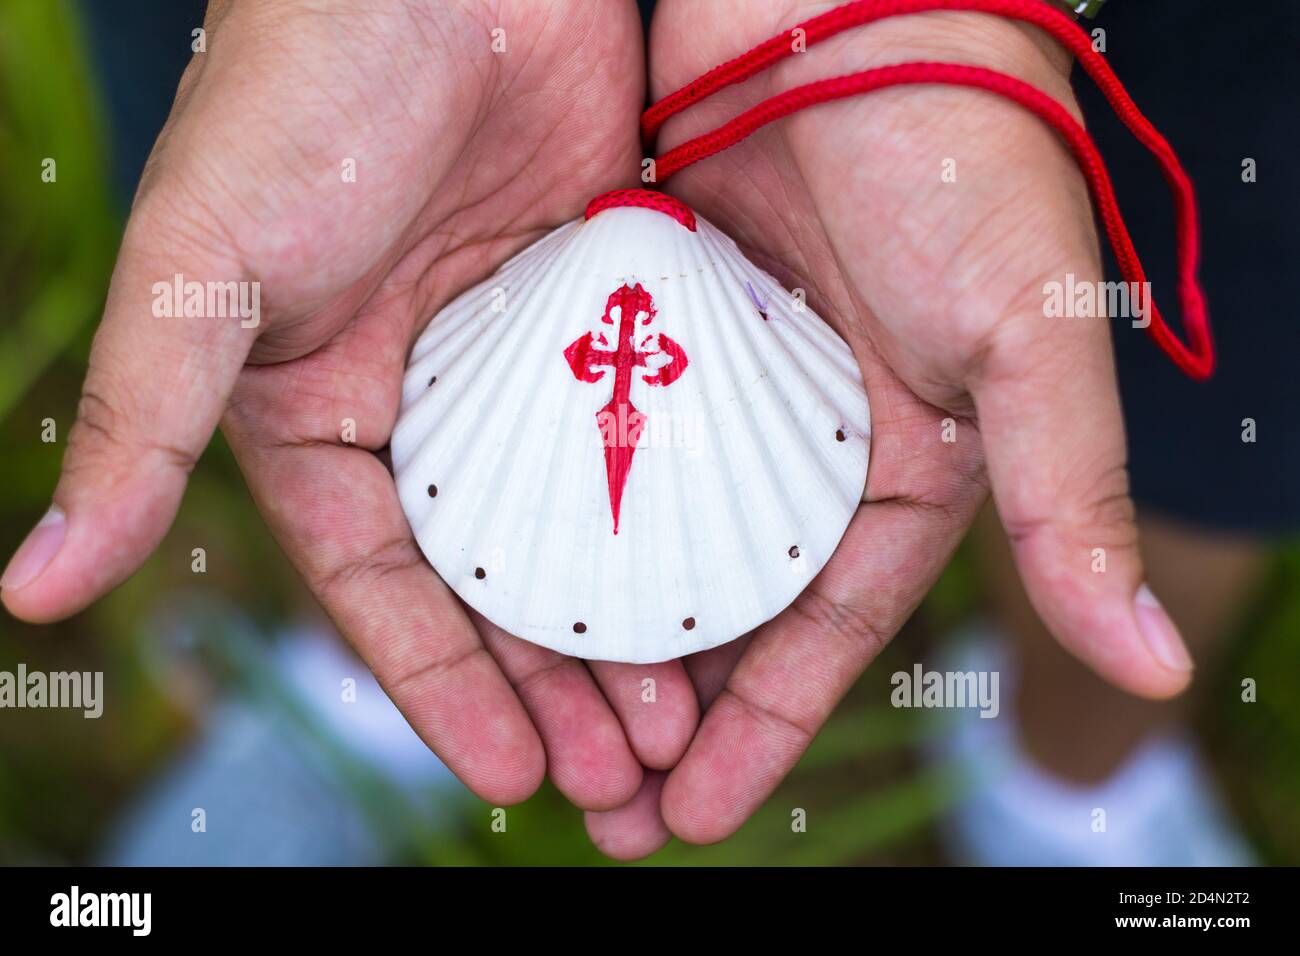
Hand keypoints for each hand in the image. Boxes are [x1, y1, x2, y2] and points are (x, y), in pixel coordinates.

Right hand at [1, 0, 701, 811]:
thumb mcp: (208, 265)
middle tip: (627, 782)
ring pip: (585, 524)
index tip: (517, 779)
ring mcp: (523, 360)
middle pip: (499, 581)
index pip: (386, 589)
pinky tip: (734, 576)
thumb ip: (143, 420)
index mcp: (322, 413)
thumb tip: (35, 587)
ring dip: (629, 624)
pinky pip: (650, 429)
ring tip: (685, 723)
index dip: (445, 690)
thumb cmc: (304, 89)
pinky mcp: (606, 306)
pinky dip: (683, 507)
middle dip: (556, 687)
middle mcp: (425, 401)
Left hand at [585, 0, 1194, 854]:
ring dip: (591, 638)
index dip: (764, 729)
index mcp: (898, 463)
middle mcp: (796, 441)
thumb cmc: (962, 151)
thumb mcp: (1025, 331)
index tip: (696, 817)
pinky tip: (493, 585)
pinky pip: (577, 447)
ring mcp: (705, 389)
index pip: (823, 630)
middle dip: (665, 715)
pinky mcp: (633, 328)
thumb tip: (1150, 662)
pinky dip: (544, 518)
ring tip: (539, 734)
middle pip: (719, 609)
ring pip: (637, 543)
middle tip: (604, 808)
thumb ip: (1071, 494)